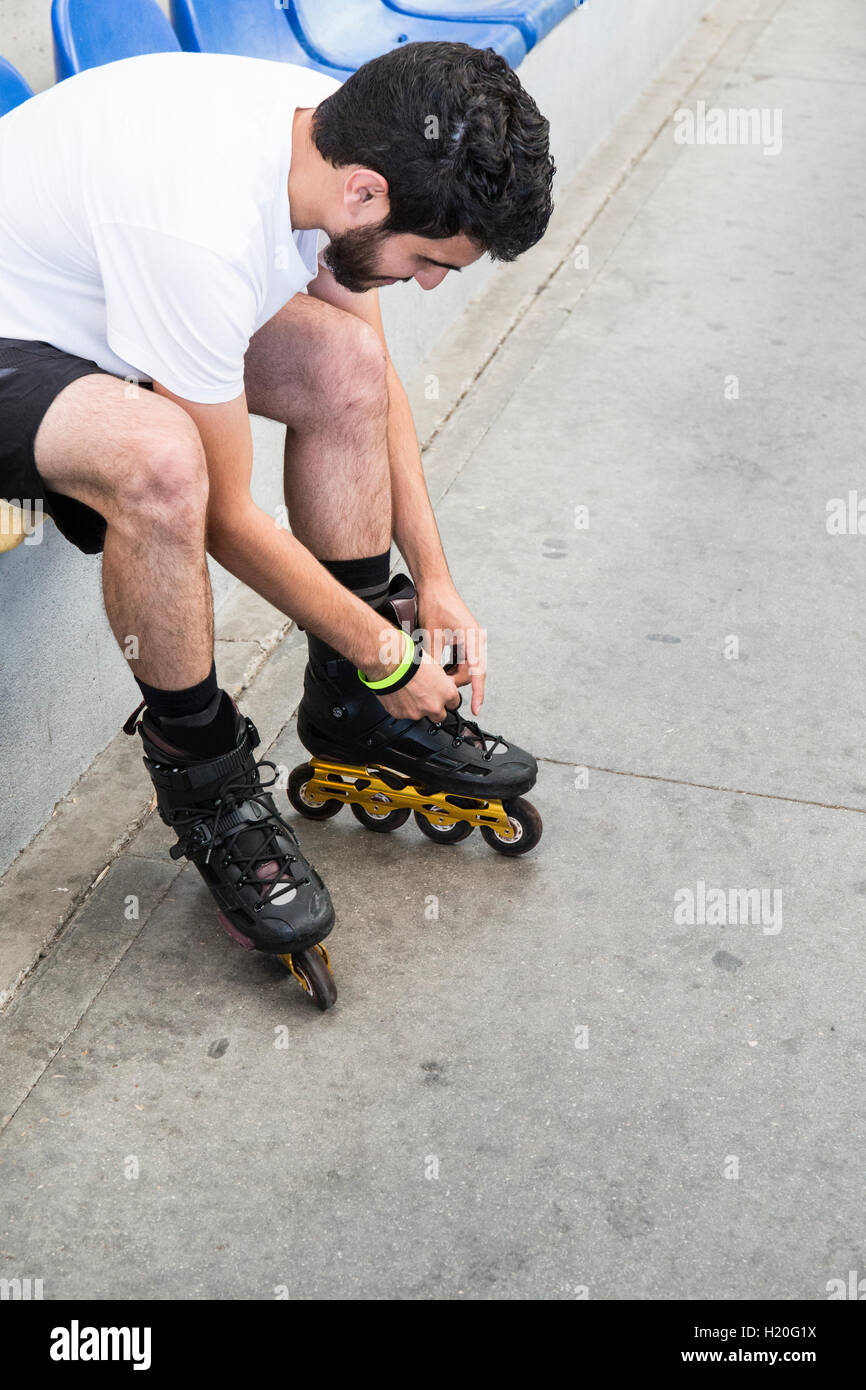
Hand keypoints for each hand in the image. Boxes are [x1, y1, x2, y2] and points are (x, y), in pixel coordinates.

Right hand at [378, 647, 460, 721]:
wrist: (390, 664)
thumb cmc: (411, 660)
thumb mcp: (435, 666)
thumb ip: (442, 682)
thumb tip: (442, 684)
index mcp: (446, 693)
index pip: (454, 703)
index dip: (447, 699)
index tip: (443, 696)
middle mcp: (434, 706)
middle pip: (440, 716)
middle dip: (435, 708)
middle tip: (426, 697)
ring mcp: (417, 712)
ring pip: (420, 715)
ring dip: (416, 706)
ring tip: (408, 691)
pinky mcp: (401, 714)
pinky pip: (403, 713)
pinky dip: (402, 706)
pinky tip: (399, 694)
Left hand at [417, 580, 486, 714]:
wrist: (435, 586)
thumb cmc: (434, 606)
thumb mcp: (431, 638)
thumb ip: (435, 662)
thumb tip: (435, 684)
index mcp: (473, 640)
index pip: (478, 673)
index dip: (477, 693)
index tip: (476, 709)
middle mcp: (477, 641)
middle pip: (470, 673)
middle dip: (454, 681)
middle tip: (436, 684)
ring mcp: (473, 640)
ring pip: (466, 668)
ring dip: (452, 674)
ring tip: (435, 674)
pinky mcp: (467, 639)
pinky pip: (463, 660)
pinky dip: (452, 666)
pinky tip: (440, 667)